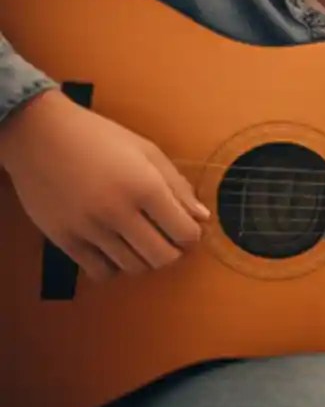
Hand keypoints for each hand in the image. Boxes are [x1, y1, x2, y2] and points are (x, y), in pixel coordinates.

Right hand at [0, 90, 209, 281]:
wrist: (39, 134)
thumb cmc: (99, 137)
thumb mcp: (146, 151)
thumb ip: (177, 186)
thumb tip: (202, 217)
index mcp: (145, 186)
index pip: (184, 233)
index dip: (191, 234)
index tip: (186, 228)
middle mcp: (118, 212)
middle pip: (163, 257)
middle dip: (173, 252)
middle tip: (166, 238)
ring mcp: (89, 229)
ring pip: (133, 268)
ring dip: (144, 259)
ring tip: (140, 241)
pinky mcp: (64, 239)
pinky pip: (100, 272)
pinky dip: (114, 267)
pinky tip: (114, 248)